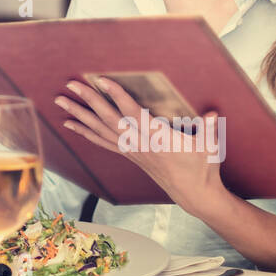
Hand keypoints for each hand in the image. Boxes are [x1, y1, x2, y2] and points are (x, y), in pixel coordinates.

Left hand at [54, 76, 226, 216]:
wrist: (194, 194)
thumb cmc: (203, 168)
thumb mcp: (210, 147)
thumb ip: (209, 129)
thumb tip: (213, 113)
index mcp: (157, 138)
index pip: (132, 113)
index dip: (117, 96)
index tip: (101, 80)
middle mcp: (139, 144)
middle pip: (108, 119)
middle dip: (88, 101)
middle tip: (70, 84)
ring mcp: (132, 150)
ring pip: (100, 130)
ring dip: (80, 115)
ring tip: (62, 101)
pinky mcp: (130, 155)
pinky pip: (102, 141)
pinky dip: (86, 132)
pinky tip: (73, 124)